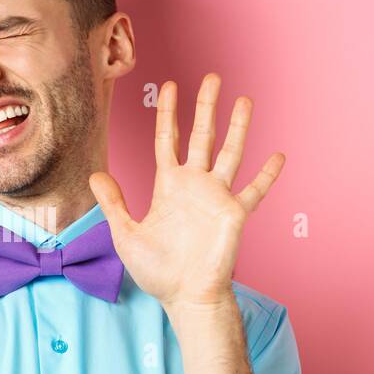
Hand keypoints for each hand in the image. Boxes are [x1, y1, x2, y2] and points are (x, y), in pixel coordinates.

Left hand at [89, 73, 283, 311]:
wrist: (184, 297)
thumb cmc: (156, 271)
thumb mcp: (126, 234)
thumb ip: (114, 203)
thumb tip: (95, 174)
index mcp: (168, 186)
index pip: (168, 140)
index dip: (168, 114)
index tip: (170, 86)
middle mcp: (194, 185)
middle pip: (201, 136)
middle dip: (206, 106)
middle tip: (212, 77)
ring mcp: (217, 197)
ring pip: (230, 152)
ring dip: (238, 126)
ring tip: (245, 100)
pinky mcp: (235, 214)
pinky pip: (254, 190)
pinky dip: (267, 174)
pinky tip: (278, 155)